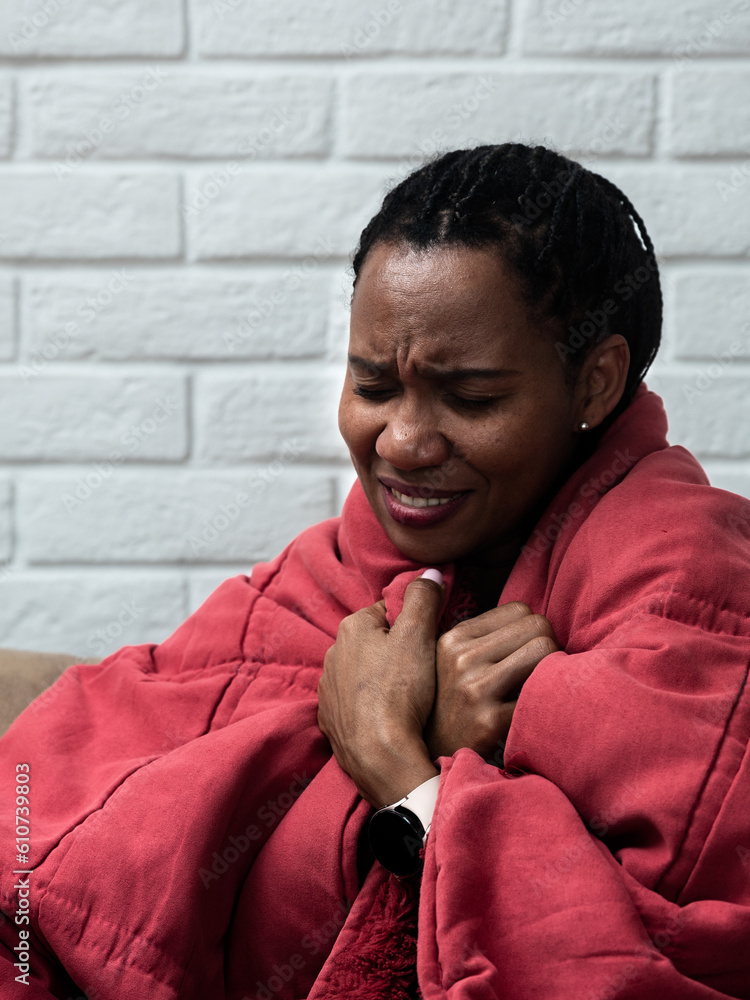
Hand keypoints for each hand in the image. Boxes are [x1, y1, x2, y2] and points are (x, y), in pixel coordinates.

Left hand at [317, 575, 443, 807]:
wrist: (380, 754)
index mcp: (352, 627)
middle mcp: (333, 654)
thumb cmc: (400, 691)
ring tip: (407, 699)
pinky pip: (354, 704)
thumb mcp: (419, 635)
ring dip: (383, 680)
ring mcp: (328, 689)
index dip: (415, 627)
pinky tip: (389, 718)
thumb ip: (424, 598)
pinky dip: (370, 707)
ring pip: (364, 673)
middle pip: (376, 642)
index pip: (389, 612)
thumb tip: (429, 572)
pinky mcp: (330, 720)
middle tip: (422, 673)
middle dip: (398, 653)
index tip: (428, 647)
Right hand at [425, 602, 558, 761]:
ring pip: (545, 650)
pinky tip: (539, 712)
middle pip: (538, 625)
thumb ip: (482, 635)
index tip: (527, 656)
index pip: (520, 610)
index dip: (532, 631)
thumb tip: (529, 614)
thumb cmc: (453, 708)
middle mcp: (461, 658)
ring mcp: (474, 689)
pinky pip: (542, 693)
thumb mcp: (449, 662)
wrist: (433, 761)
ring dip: (555, 670)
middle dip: (549, 647)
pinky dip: (551, 701)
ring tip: (541, 689)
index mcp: (454, 638)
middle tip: (541, 674)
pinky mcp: (489, 721)